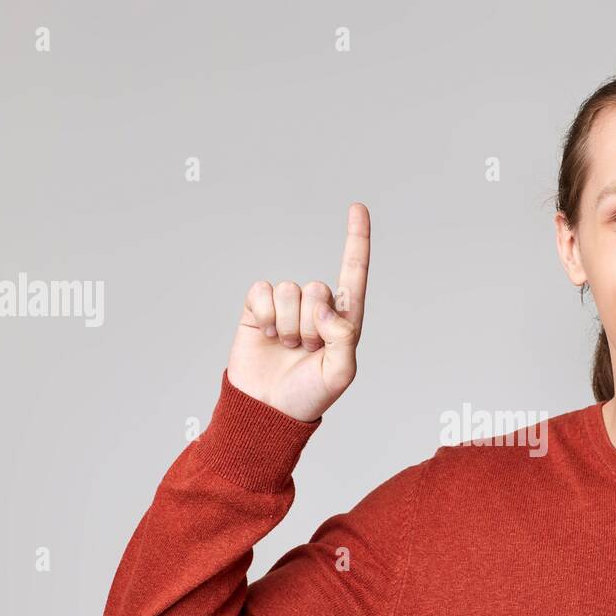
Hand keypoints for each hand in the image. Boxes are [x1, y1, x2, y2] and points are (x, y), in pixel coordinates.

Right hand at [227, 202, 370, 421]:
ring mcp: (287, 307)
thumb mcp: (340, 373)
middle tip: (305, 350)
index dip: (356, 239)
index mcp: (343, 320)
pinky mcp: (257, 308)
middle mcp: (316, 308)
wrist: (267, 409)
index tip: (358, 207)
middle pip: (317, 288)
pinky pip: (262, 290)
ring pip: (289, 290)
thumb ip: (344, 337)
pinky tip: (264, 336)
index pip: (353, 272)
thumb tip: (325, 307)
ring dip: (286, 325)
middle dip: (310, 324)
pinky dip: (263, 315)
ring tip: (286, 348)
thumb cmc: (308, 394)